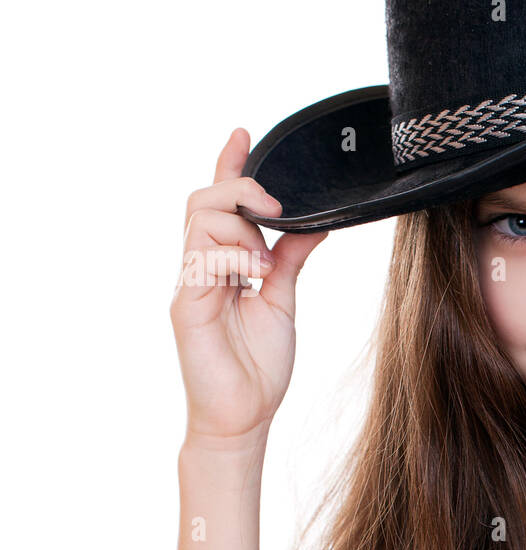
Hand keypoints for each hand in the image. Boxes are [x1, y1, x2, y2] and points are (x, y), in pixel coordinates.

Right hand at [170, 128, 327, 444]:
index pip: (219, 202)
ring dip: (240, 228)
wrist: (244, 417)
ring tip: (264, 262)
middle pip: (201, 200)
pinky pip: (202, 259)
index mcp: (224, 264)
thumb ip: (290, 259)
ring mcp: (190, 284)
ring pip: (200, 221)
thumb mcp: (283, 301)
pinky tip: (253, 275)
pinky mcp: (186, 305)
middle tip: (274, 206)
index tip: (245, 133)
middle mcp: (201, 268)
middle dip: (238, 187)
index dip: (229, 164)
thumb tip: (315, 222)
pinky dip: (234, 256)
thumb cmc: (259, 367)